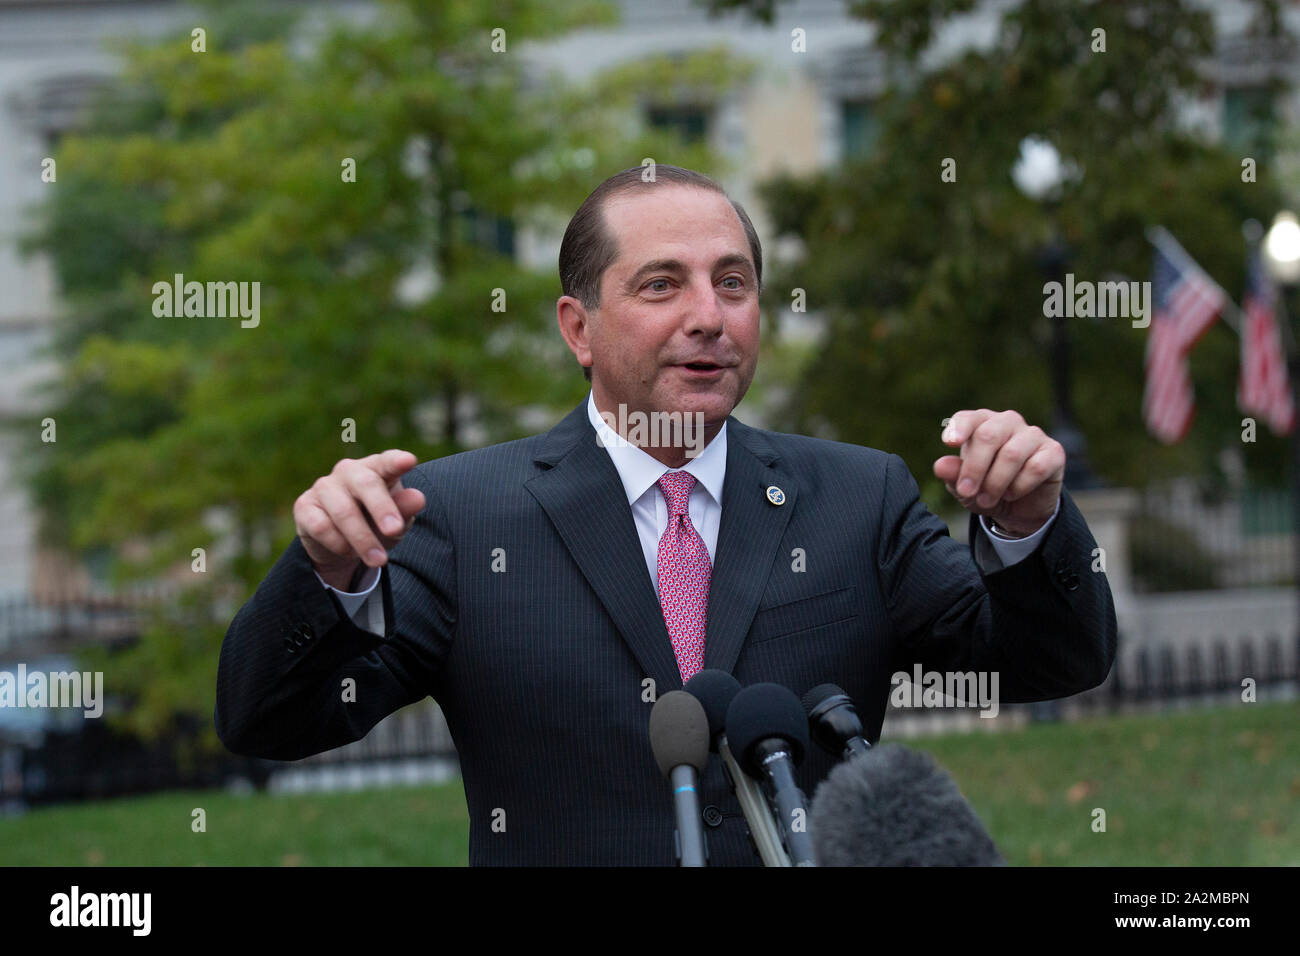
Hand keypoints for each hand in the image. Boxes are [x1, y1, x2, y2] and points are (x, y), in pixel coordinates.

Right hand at [293, 449, 426, 588]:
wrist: (341, 544)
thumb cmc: (376, 523)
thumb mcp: (396, 520)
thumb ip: (406, 509)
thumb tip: (418, 498)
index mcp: (376, 469)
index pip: (387, 461)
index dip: (397, 461)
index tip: (409, 461)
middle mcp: (349, 471)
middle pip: (366, 484)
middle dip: (382, 509)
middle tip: (395, 530)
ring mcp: (324, 486)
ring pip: (344, 511)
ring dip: (363, 539)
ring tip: (378, 560)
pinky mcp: (304, 505)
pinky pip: (321, 526)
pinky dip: (339, 544)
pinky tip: (348, 552)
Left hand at [933, 409, 1063, 536]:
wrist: (1021, 509)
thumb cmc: (987, 489)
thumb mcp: (965, 488)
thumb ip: (953, 476)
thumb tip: (940, 466)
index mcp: (981, 424)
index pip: (967, 418)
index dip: (959, 428)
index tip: (949, 443)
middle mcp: (1007, 422)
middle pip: (988, 436)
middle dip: (974, 468)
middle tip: (967, 492)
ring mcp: (1033, 434)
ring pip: (1011, 454)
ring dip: (995, 483)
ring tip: (987, 500)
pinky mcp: (1054, 451)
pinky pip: (1036, 467)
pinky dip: (1019, 486)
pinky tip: (1012, 494)